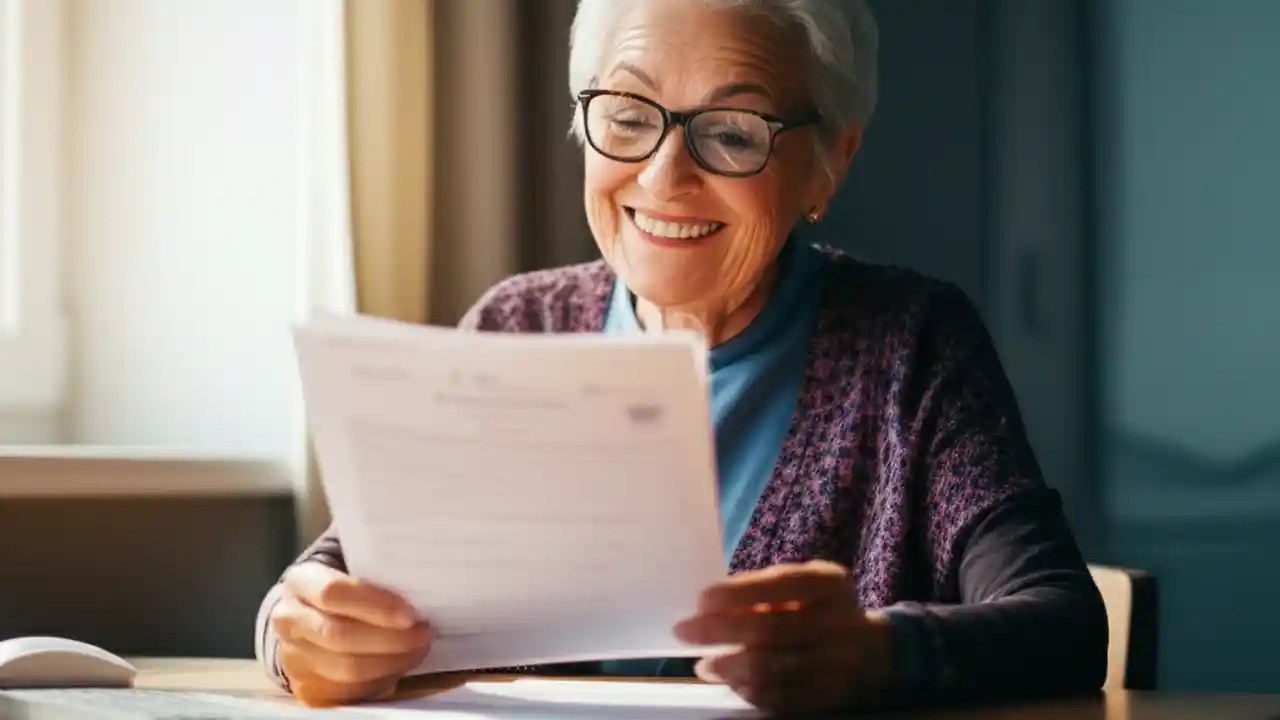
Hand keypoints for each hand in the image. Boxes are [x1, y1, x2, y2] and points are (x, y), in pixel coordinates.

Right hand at [270, 562, 432, 705]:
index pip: (333, 593)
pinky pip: (348, 693)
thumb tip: (422, 579)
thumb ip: (377, 568)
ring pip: (347, 669)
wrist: (311, 615)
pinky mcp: (306, 687)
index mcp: (300, 581)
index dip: (375, 605)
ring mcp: (293, 657)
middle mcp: (289, 619)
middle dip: (392, 639)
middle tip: (423, 634)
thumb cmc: (346, 587)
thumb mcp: (353, 565)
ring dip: (392, 663)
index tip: (410, 614)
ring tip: (417, 650)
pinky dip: (380, 682)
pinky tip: (397, 667)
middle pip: (340, 636)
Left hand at [674, 560, 894, 713]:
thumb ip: (763, 589)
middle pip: (773, 628)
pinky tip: (730, 680)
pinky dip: (749, 690)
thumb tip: (709, 605)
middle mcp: (839, 621)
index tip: (701, 599)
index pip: (782, 585)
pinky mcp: (830, 696)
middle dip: (721, 630)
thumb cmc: (819, 608)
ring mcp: (838, 663)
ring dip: (730, 667)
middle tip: (684, 631)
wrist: (871, 652)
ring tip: (705, 664)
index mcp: (830, 584)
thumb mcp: (802, 584)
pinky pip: (781, 697)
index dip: (738, 593)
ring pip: (775, 668)